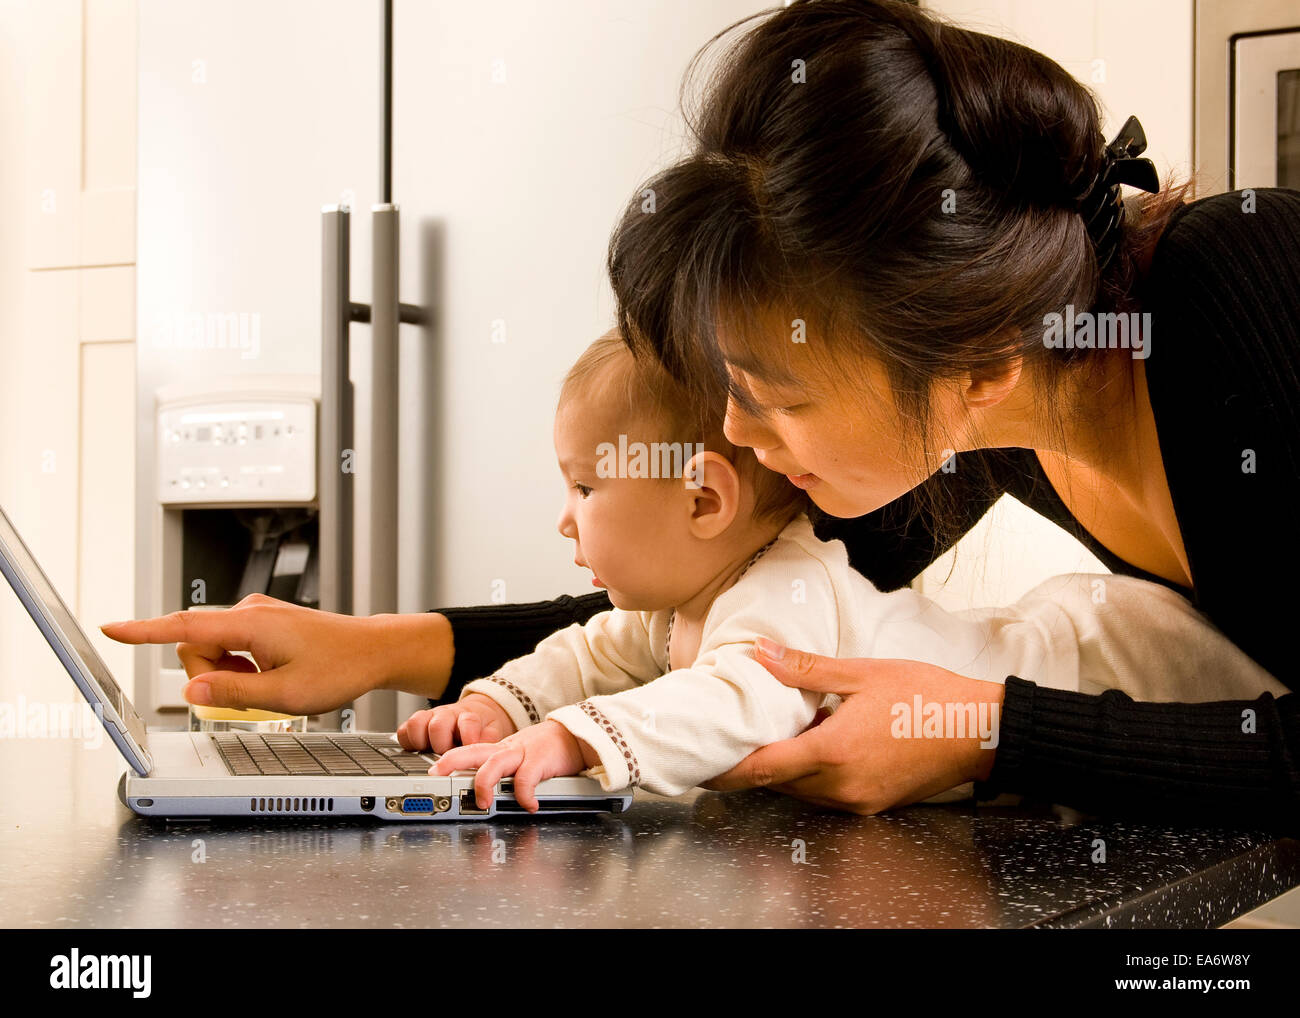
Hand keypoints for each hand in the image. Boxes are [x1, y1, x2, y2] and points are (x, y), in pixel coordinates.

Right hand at [99, 594, 454, 714]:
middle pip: (196, 646)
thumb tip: (191, 691)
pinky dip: (243, 667)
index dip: (143, 631)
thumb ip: (233, 692)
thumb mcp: (285, 694)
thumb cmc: (339, 668)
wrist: (373, 651)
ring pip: (215, 649)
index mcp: (250, 624)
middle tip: (252, 692)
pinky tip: (273, 675)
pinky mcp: (264, 623)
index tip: (111, 628)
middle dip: (211, 675)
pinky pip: (234, 648)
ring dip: (230, 673)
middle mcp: (250, 611)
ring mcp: (258, 615)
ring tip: (270, 683)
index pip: (183, 626)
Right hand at [396, 694, 515, 753]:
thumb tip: (485, 757)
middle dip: (441, 745)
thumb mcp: (493, 732)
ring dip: (421, 742)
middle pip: (438, 725)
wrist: (476, 712)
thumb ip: (489, 742)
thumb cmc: (482, 726)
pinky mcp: (418, 724)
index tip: (468, 750)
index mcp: (468, 716)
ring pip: (416, 723)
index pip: (467, 721)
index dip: (468, 737)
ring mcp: (431, 718)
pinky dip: (407, 742)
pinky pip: (403, 730)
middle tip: (446, 757)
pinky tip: (417, 751)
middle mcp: (447, 715)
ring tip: (429, 754)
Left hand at [433, 720, 590, 812]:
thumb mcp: (517, 758)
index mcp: (498, 751)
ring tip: (484, 803)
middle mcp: (505, 751)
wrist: (574, 736)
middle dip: (451, 762)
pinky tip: (529, 806)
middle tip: (435, 776)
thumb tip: (482, 793)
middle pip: (472, 751)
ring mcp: (521, 754)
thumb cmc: (544, 751)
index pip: (468, 751)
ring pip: (494, 764)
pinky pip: (526, 779)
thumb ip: (501, 772)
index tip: (432, 772)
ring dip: (484, 784)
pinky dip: (524, 796)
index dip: (448, 760)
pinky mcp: (539, 760)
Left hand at [702, 640, 1004, 814]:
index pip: (761, 769)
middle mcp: (840, 786)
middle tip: (729, 736)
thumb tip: (760, 652)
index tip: (702, 761)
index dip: (726, 768)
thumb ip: (804, 669)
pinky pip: (825, 793)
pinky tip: (815, 740)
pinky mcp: (872, 804)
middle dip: (751, 762)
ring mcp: (857, 800)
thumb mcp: (861, 673)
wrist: (979, 730)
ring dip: (782, 766)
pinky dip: (810, 772)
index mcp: (832, 753)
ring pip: (799, 790)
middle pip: (776, 781)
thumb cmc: (926, 696)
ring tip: (773, 731)